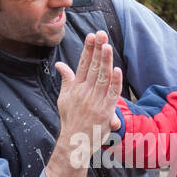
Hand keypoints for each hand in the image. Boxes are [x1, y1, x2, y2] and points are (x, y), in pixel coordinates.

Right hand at [54, 32, 122, 165]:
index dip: (88, 50)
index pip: (83, 65)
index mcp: (76, 88)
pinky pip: (111, 95)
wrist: (74, 142)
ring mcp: (95, 102)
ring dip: (105, 61)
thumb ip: (66, 80)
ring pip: (102, 78)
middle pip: (93, 68)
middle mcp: (84, 93)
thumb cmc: (70, 119)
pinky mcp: (105, 112)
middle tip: (102, 34)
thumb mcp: (64, 98)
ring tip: (108, 46)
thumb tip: (60, 64)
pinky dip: (115, 83)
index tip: (92, 36)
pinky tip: (117, 70)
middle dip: (98, 50)